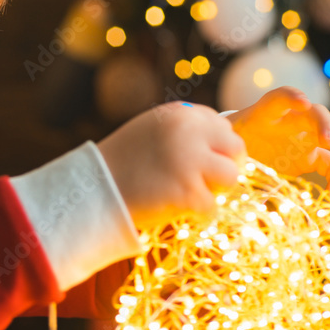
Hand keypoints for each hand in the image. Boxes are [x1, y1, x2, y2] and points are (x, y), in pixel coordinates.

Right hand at [97, 102, 245, 228]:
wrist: (93, 189)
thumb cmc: (122, 162)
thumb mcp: (151, 130)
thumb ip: (183, 131)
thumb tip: (222, 145)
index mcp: (179, 114)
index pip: (222, 126)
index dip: (214, 147)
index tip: (201, 160)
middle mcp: (188, 132)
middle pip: (236, 149)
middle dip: (224, 166)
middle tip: (204, 180)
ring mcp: (190, 162)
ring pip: (231, 178)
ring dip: (215, 190)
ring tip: (190, 194)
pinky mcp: (189, 193)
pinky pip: (213, 208)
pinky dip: (198, 214)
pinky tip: (177, 209)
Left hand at [225, 86, 329, 191]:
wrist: (241, 147)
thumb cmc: (234, 138)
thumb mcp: (228, 139)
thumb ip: (231, 146)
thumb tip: (230, 164)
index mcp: (267, 113)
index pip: (279, 98)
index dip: (291, 97)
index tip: (302, 102)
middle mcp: (292, 121)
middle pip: (316, 114)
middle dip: (325, 124)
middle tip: (327, 141)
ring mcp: (304, 138)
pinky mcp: (310, 158)